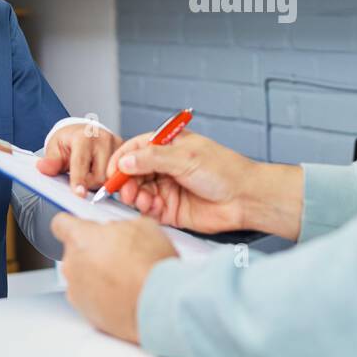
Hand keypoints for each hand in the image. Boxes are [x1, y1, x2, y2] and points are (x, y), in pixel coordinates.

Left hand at [37, 121, 122, 196]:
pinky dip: (112, 179)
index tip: (79, 194)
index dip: (79, 180)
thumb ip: (51, 160)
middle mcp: (104, 139)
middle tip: (81, 181)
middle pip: (100, 175)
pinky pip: (122, 174)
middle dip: (90, 184)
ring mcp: (117, 145)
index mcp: (84, 136)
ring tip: (91, 175)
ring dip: (101, 182)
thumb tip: (43, 167)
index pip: (81, 163)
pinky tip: (104, 175)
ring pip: (112, 177)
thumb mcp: (55, 147)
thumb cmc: (70, 140)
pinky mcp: (125, 152)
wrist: (84, 131)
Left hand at [51, 214, 175, 342]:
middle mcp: (72, 266)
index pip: (60, 224)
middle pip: (75, 253)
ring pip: (82, 278)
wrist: (158, 303)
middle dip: (94, 252)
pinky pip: (90, 299)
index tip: (79, 227)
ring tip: (125, 278)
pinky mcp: (86, 313)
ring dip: (98, 276)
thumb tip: (119, 231)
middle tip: (119, 255)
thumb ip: (119, 226)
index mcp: (81, 238)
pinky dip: (103, 297)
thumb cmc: (150, 265)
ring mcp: (77, 292)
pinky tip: (124, 294)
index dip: (71, 224)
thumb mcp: (142, 226)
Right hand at [106, 130, 303, 238]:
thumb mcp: (185, 157)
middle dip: (126, 181)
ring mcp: (168, 187)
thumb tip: (125, 161)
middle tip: (122, 189)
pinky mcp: (171, 209)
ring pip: (140, 191)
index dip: (122, 159)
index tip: (112, 171)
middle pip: (134, 172)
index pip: (137, 148)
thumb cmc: (224, 171)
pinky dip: (146, 208)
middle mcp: (167, 166)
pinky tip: (151, 207)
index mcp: (170, 146)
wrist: (245, 199)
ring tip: (139, 199)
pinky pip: (150, 209)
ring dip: (135, 195)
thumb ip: (153, 159)